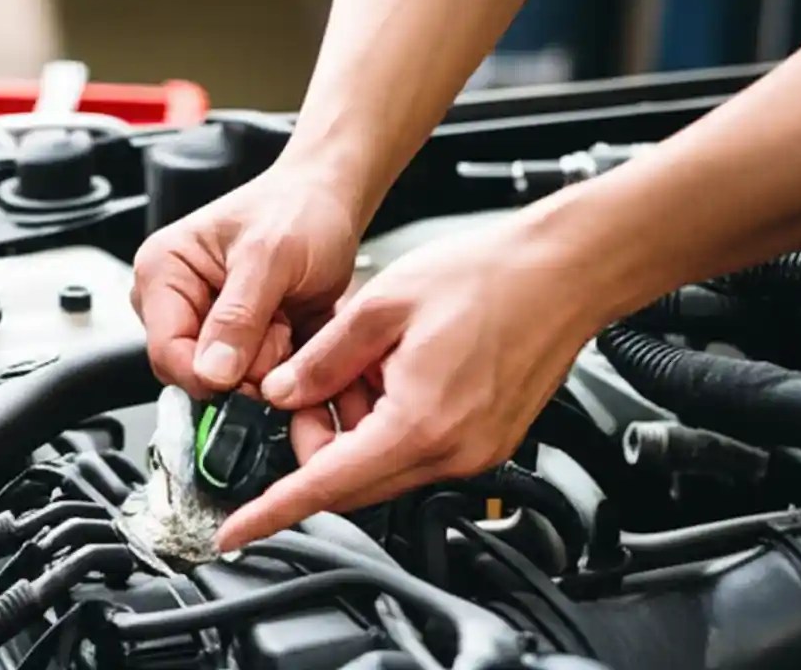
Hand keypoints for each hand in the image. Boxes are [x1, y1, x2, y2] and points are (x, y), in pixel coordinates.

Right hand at [131, 163, 362, 397]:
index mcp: (163, 271)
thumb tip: (212, 372)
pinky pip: (250, 380)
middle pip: (193, 372)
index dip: (208, 376)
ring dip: (266, 363)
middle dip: (244, 365)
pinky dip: (278, 367)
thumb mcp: (271, 257)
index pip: (165, 350)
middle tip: (278, 324)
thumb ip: (240, 316)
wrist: (329, 203)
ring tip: (285, 318)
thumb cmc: (297, 210)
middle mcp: (175, 301)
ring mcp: (204, 323)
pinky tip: (290, 330)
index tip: (251, 376)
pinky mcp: (233, 342)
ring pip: (224, 381)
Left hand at [215, 212, 608, 550]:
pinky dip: (386, 428)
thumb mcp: (379, 306)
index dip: (273, 510)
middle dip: (312, 451)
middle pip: (351, 484)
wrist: (563, 271)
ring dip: (351, 436)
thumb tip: (280, 393)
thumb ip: (321, 360)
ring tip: (361, 369)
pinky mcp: (486, 444)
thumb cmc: (489, 277)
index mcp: (419, 424)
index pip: (325, 486)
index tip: (237, 530)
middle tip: (303, 393)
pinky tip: (391, 377)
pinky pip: (415, 454)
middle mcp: (452, 453)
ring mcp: (474, 454)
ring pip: (382, 470)